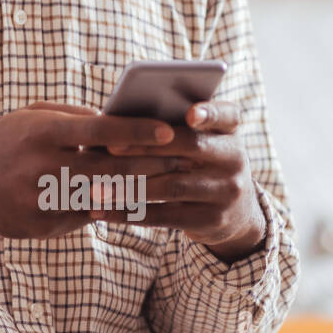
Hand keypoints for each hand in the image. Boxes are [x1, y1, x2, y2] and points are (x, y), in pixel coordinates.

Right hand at [0, 101, 188, 240]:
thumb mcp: (28, 117)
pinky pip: (91, 216)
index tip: (169, 130)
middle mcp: (43, 166)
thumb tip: (117, 118)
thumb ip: (71, 116)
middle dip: (152, 164)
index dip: (137, 131)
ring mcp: (44, 199)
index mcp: (41, 132)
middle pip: (112, 168)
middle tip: (186, 160)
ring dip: (142, 190)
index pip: (99, 129)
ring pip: (107, 196)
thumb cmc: (1, 144)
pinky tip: (139, 201)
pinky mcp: (46, 225)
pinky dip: (116, 208)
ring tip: (171, 182)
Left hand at [90, 100, 266, 262]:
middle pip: (189, 147)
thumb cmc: (199, 162)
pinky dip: (129, 213)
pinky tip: (101, 212)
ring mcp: (226, 192)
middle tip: (109, 149)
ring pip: (171, 186)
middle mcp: (234, 159)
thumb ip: (172, 126)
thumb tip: (117, 117)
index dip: (210, 113)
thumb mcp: (199, 142)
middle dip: (145, 146)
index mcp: (229, 131)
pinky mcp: (212, 220)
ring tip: (96, 189)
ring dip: (128, 188)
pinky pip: (164, 217)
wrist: (236, 213)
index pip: (227, 115)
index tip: (191, 113)